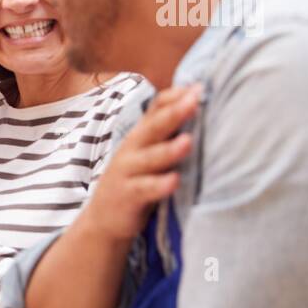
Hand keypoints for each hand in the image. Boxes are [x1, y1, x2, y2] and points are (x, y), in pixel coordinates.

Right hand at [81, 85, 199, 242]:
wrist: (102, 221)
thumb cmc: (136, 182)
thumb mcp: (149, 154)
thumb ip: (169, 135)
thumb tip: (205, 111)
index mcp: (141, 136)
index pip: (155, 108)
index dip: (175, 96)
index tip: (200, 87)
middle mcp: (132, 149)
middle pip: (152, 127)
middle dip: (174, 112)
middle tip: (195, 100)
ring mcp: (127, 172)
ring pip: (149, 158)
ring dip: (169, 150)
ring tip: (188, 142)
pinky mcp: (127, 196)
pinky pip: (144, 189)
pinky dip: (159, 185)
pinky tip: (174, 181)